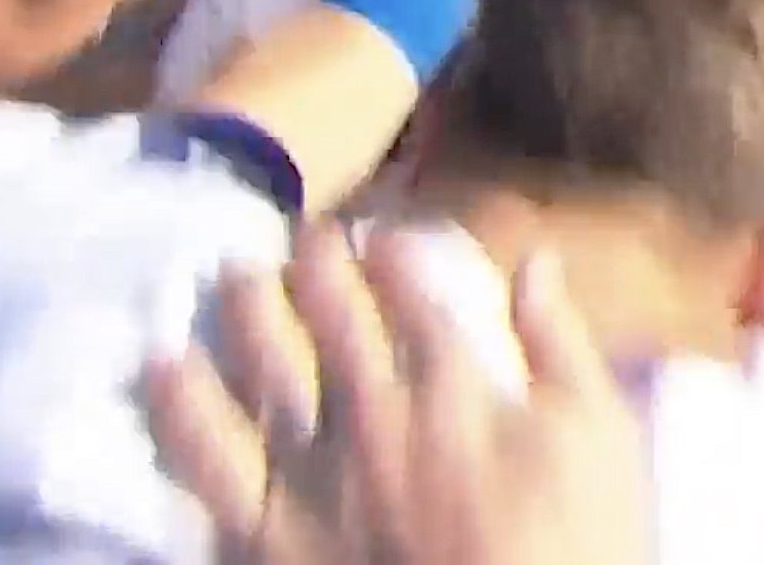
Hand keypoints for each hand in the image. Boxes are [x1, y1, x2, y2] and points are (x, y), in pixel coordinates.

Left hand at [142, 226, 651, 564]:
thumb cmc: (577, 541)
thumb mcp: (601, 434)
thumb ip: (561, 343)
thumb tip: (536, 262)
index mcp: (454, 380)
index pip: (411, 286)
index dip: (389, 247)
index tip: (376, 230)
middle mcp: (371, 408)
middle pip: (330, 312)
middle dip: (313, 261)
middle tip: (301, 235)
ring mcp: (312, 470)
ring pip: (262, 364)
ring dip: (244, 307)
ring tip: (233, 272)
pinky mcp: (265, 529)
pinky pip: (206, 456)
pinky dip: (179, 403)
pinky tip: (162, 363)